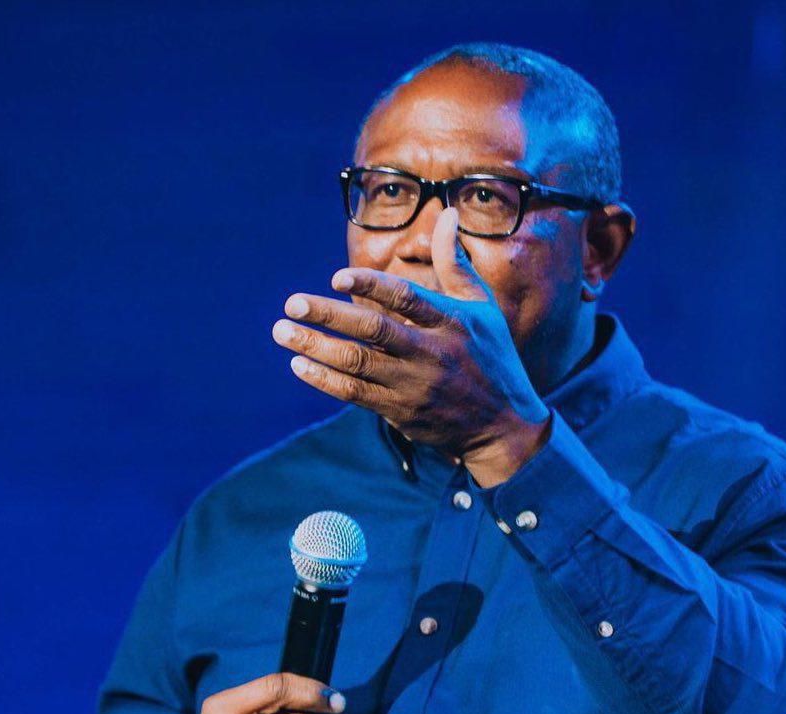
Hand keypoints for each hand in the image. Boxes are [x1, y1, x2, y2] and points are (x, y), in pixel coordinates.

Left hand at [272, 208, 550, 486]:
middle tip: (291, 302)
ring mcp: (415, 385)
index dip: (370, 285)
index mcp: (452, 321)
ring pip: (357, 363)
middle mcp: (432, 353)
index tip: (337, 277)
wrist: (504, 425)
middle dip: (328, 315)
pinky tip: (300, 365)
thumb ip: (454, 263)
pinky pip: (356, 394)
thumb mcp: (481, 307)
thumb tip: (447, 215)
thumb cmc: (491, 355)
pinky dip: (326, 380)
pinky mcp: (402, 412)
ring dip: (315, 347)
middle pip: (373, 330)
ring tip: (282, 331)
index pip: (406, 298)